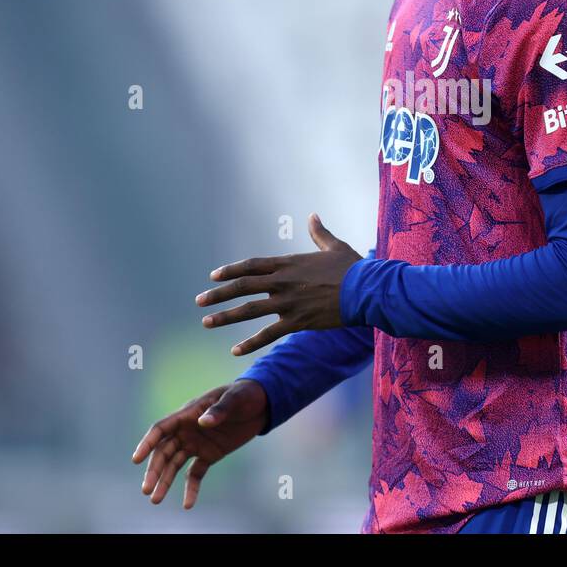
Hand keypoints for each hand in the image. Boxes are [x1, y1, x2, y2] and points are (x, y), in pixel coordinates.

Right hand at [130, 380, 268, 507]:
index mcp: (188, 414)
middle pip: (164, 451)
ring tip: (156, 500)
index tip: (136, 459)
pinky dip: (191, 488)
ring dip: (164, 481)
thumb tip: (203, 422)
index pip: (161, 429)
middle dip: (154, 470)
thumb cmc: (244, 395)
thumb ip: (219, 410)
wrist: (261, 404)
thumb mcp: (235, 399)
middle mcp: (187, 430)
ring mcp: (196, 444)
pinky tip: (187, 504)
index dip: (147, 443)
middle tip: (146, 490)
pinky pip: (195, 474)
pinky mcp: (209, 455)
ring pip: (174, 465)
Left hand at [196, 213, 361, 356]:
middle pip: (242, 286)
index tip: (214, 275)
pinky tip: (235, 351)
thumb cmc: (353, 267)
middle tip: (199, 301)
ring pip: (248, 310)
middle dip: (218, 293)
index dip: (231, 270)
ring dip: (225, 317)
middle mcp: (283, 282)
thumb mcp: (334, 246)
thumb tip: (313, 215)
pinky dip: (250, 343)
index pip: (251, 266)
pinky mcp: (297, 322)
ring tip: (206, 323)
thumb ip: (319, 232)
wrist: (366, 290)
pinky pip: (268, 335)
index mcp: (289, 263)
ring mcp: (287, 303)